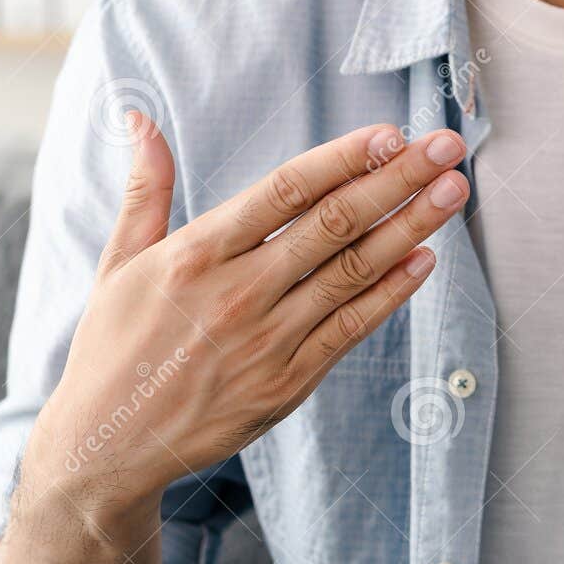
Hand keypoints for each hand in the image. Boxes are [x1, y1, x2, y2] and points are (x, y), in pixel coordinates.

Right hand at [25, 114, 468, 523]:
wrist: (109, 445)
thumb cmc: (115, 346)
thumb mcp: (119, 263)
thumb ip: (146, 189)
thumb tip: (140, 118)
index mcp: (196, 254)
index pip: (285, 190)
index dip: (343, 158)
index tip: (390, 132)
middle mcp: (237, 293)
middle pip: (333, 224)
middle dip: (398, 180)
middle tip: (446, 145)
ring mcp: (268, 340)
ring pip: (354, 272)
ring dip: (411, 227)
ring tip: (454, 191)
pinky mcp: (288, 382)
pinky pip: (351, 329)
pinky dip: (391, 293)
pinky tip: (423, 259)